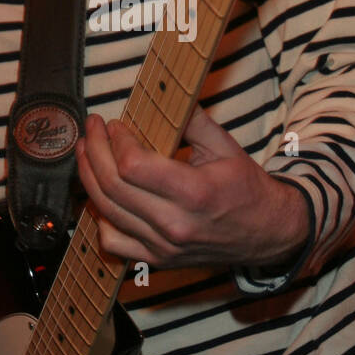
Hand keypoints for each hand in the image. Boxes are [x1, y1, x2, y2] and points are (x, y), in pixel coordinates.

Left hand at [75, 106, 308, 269]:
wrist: (268, 234)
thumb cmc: (247, 188)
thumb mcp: (226, 147)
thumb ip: (192, 120)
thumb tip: (162, 94)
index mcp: (194, 193)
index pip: (133, 167)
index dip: (116, 142)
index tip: (115, 124)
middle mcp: (175, 225)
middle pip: (113, 187)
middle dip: (94, 151)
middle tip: (91, 129)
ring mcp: (164, 247)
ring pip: (107, 212)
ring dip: (88, 178)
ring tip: (86, 152)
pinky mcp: (158, 260)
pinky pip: (113, 243)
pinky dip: (99, 218)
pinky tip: (100, 196)